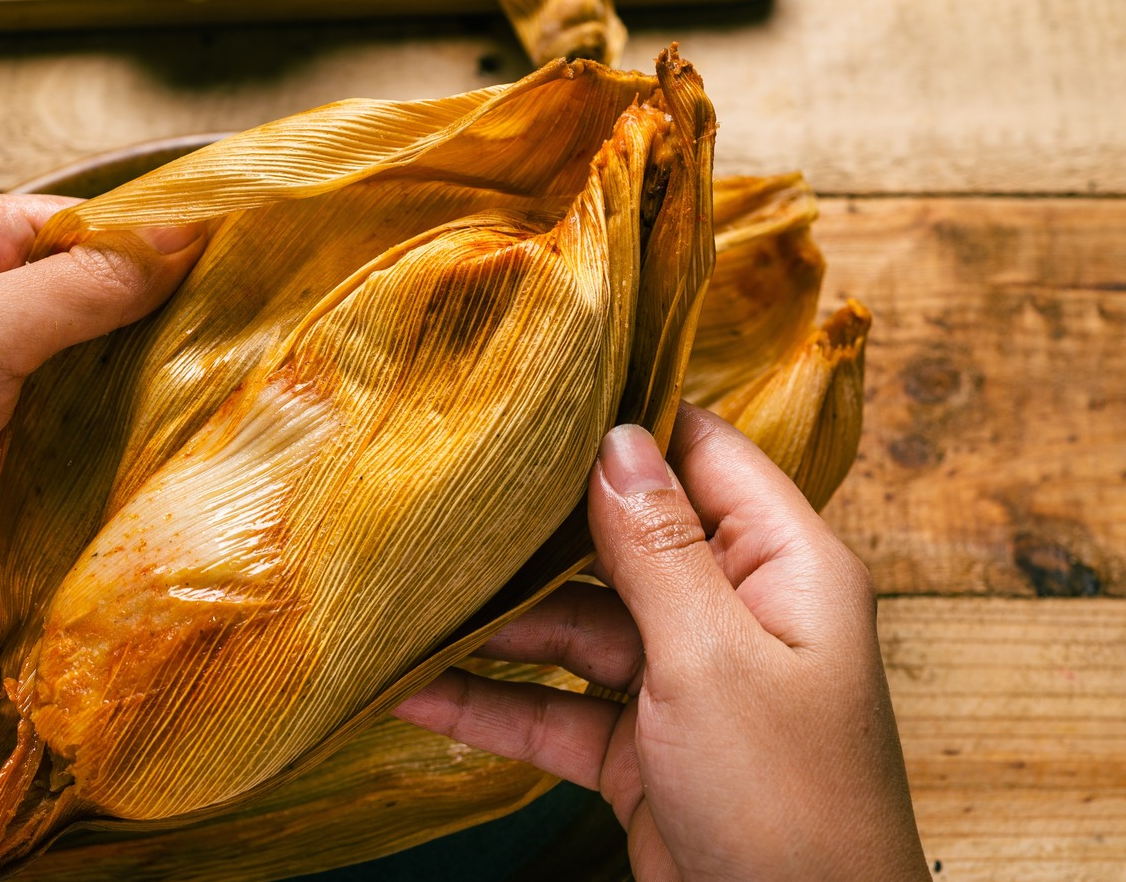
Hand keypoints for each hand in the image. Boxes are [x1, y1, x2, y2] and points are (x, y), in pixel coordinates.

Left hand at [0, 193, 203, 879]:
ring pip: (90, 405)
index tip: (247, 273)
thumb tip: (188, 232)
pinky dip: (108, 483)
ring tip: (235, 424)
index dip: (157, 248)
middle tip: (257, 358)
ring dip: (139, 421)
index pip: (82, 232)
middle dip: (161, 344)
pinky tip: (173, 487)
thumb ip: (88, 287)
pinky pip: (69, 475)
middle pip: (96, 322)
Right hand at [395, 404, 929, 881]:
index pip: (704, 455)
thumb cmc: (790, 806)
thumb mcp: (714, 660)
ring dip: (496, 623)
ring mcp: (684, 684)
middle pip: (622, 542)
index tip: (538, 390)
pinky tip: (414, 690)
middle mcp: (734, 613)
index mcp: (783, 568)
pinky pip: (554, 709)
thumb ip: (658, 550)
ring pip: (576, 628)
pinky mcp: (640, 751)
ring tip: (405, 594)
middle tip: (444, 486)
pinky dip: (491, 703)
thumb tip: (615, 438)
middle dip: (537, 527)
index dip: (627, 421)